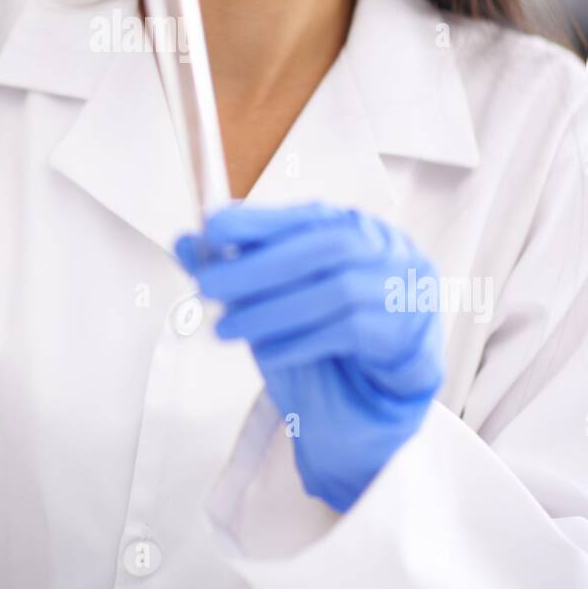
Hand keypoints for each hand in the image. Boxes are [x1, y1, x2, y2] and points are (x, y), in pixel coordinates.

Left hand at [175, 202, 443, 512]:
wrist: (396, 373)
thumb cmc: (332, 320)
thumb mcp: (284, 290)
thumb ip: (239, 265)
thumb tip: (185, 242)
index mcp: (350, 225)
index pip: (303, 215)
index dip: (258, 219)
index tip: (210, 227)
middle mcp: (380, 248)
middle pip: (321, 247)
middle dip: (257, 266)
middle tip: (204, 285)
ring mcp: (398, 287)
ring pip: (334, 291)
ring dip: (271, 311)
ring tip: (225, 328)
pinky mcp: (403, 331)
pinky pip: (348, 332)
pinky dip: (299, 341)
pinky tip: (265, 352)